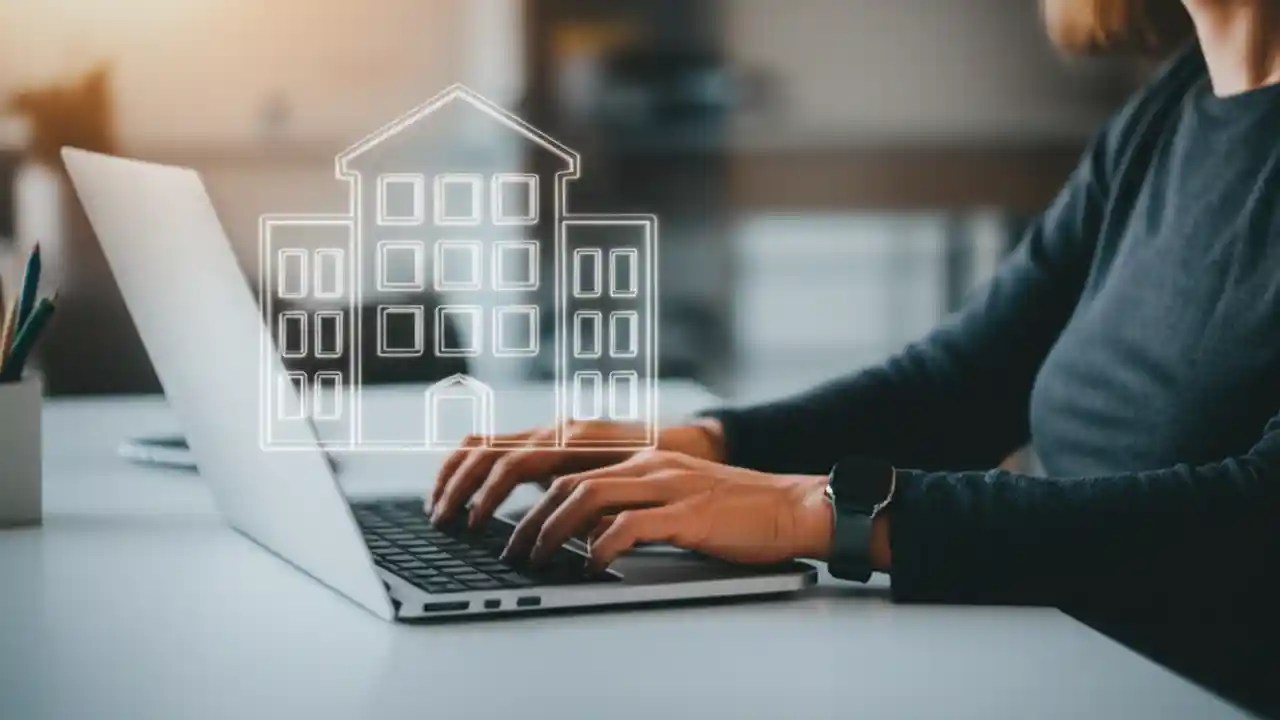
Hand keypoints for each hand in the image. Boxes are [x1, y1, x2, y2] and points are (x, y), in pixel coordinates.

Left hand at [500, 450, 833, 571]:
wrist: (792, 505)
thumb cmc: (734, 510)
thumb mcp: (671, 500)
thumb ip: (628, 507)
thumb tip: (583, 533)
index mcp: (640, 456)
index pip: (566, 465)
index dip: (529, 494)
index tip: (504, 522)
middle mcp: (647, 463)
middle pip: (566, 479)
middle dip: (525, 515)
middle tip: (507, 548)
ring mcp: (667, 484)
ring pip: (587, 496)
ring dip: (551, 530)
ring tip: (535, 558)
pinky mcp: (687, 512)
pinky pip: (629, 526)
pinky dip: (600, 547)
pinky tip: (590, 565)